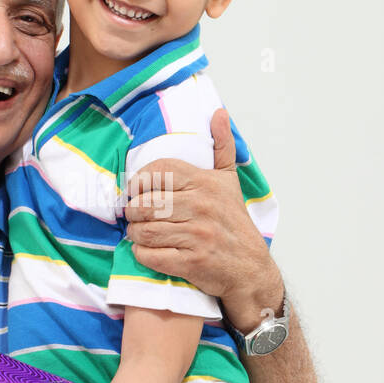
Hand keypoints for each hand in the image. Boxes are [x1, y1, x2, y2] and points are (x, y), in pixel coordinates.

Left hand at [124, 108, 282, 329]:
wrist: (250, 268)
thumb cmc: (234, 223)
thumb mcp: (229, 181)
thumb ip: (222, 147)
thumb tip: (218, 113)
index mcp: (207, 183)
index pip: (157, 171)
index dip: (138, 182)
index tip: (137, 192)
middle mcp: (203, 206)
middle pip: (145, 203)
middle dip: (133, 212)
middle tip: (136, 216)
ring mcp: (198, 235)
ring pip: (144, 229)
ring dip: (134, 233)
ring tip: (138, 232)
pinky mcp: (192, 262)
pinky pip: (150, 255)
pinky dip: (141, 253)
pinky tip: (146, 250)